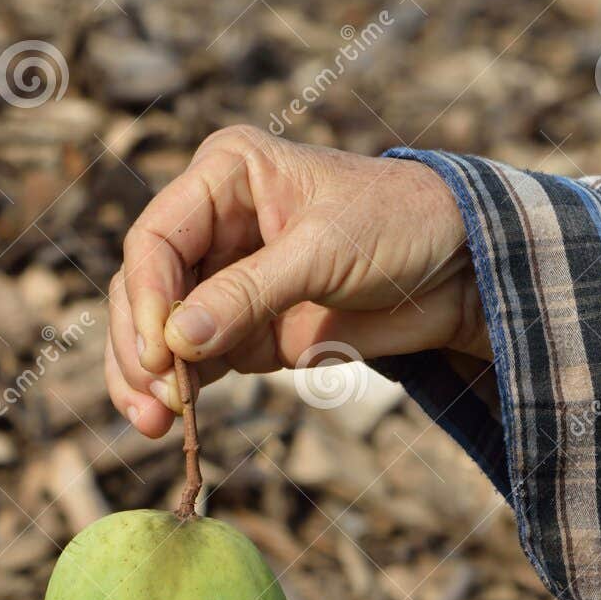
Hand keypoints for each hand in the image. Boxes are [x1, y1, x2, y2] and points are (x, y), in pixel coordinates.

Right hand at [104, 126, 489, 436]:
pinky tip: (170, 422)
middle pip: (144, 288)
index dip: (150, 297)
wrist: (460, 271)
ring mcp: (222, 280)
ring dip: (146, 378)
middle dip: (140, 346)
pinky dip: (175, 392)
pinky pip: (189, 362)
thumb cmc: (401, 226)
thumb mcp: (324, 251)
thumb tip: (176, 342)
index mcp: (226, 176)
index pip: (156, 237)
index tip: (161, 353)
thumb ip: (249, 293)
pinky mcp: (239, 329)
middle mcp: (213, 224)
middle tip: (155, 400)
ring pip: (155, 330)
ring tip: (155, 423)